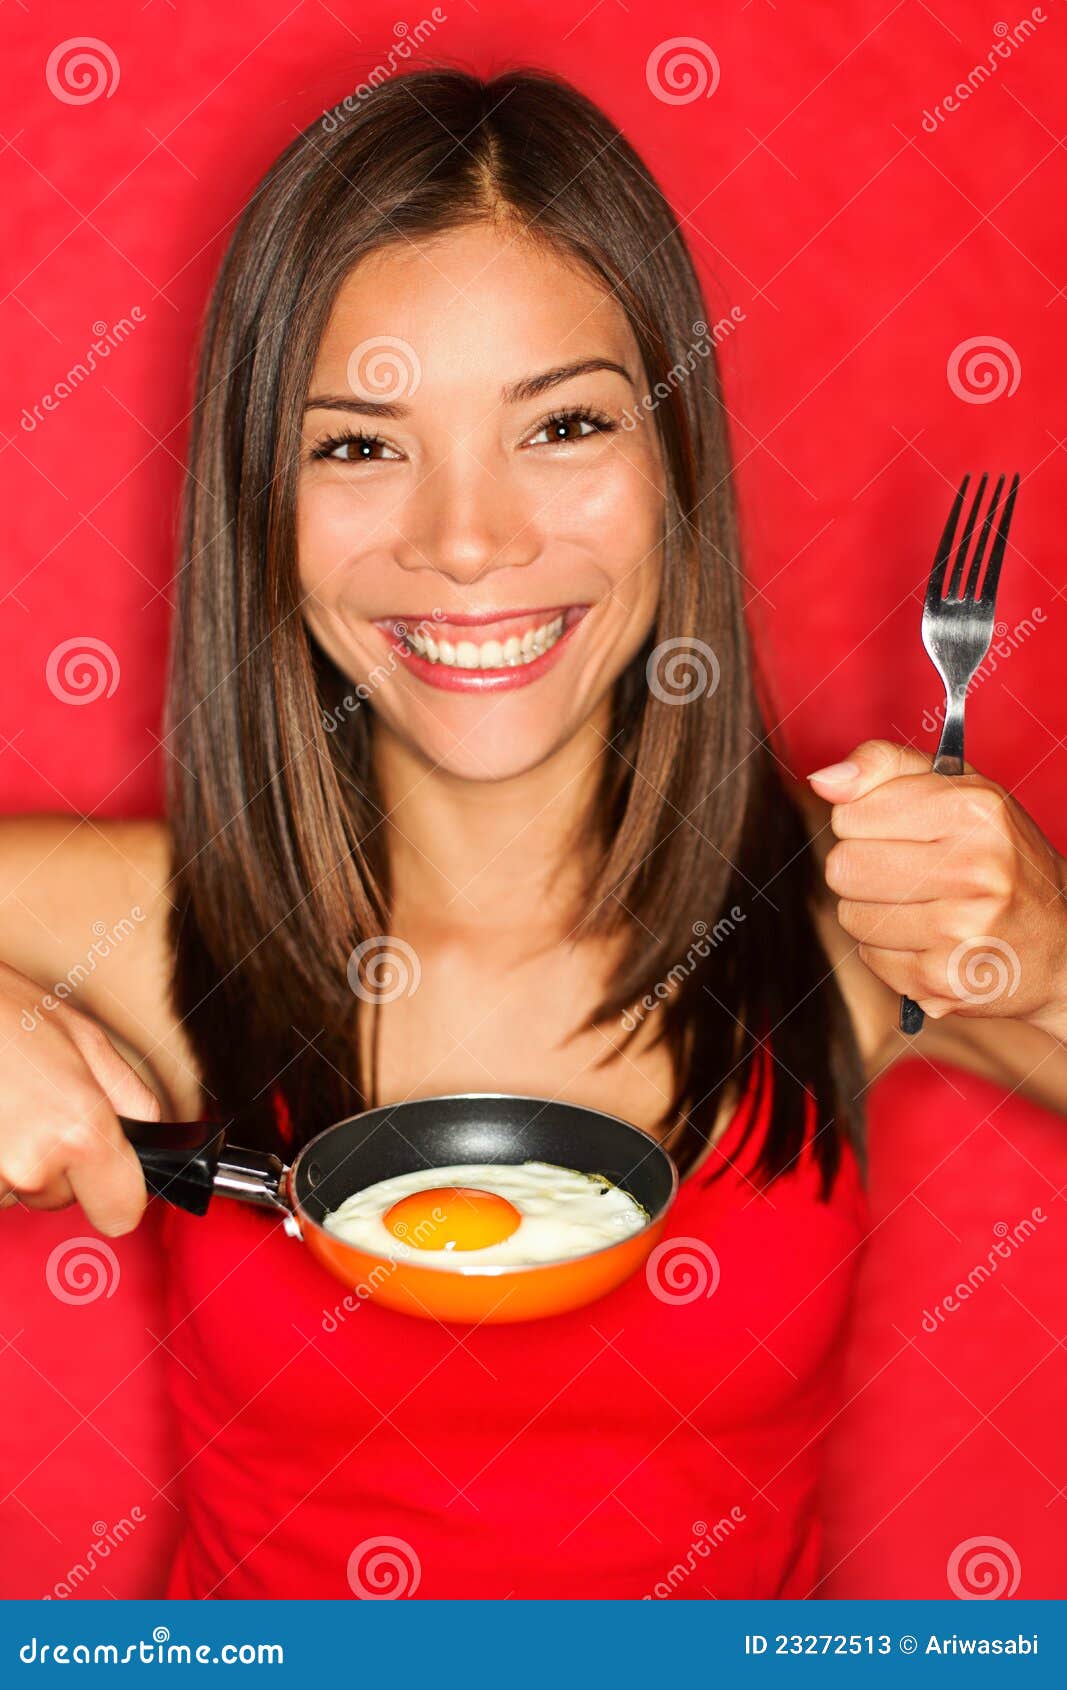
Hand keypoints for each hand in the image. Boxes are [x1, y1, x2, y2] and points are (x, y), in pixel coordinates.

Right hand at [0, 961, 156, 1233]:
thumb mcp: (86, 1039)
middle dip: (57, 1160)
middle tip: (34, 1105)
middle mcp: (31, 1166)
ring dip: (14, 1158)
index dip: (116, 1189)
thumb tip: (150, 1141)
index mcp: (80, 1132)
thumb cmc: (4, 1010)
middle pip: (62, 1197)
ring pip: (17, 1190)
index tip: (106, 1171)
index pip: (121, 1213)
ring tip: (4, 1103)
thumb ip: (131, 1099)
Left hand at [806, 739, 1066, 1033]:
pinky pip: (871, 957)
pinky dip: (891, 953)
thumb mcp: (960, 791)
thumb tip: (823, 781)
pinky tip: (932, 942)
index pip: (851, 813)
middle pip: (843, 866)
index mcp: (974, 809)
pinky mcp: (946, 978)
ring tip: (925, 910)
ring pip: (852, 916)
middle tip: (908, 874)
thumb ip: (886, 768)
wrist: (1062, 944)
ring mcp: (962, 928)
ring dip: (876, 914)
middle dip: (863, 870)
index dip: (866, 823)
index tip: (900, 832)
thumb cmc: (999, 859)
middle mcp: (974, 867)